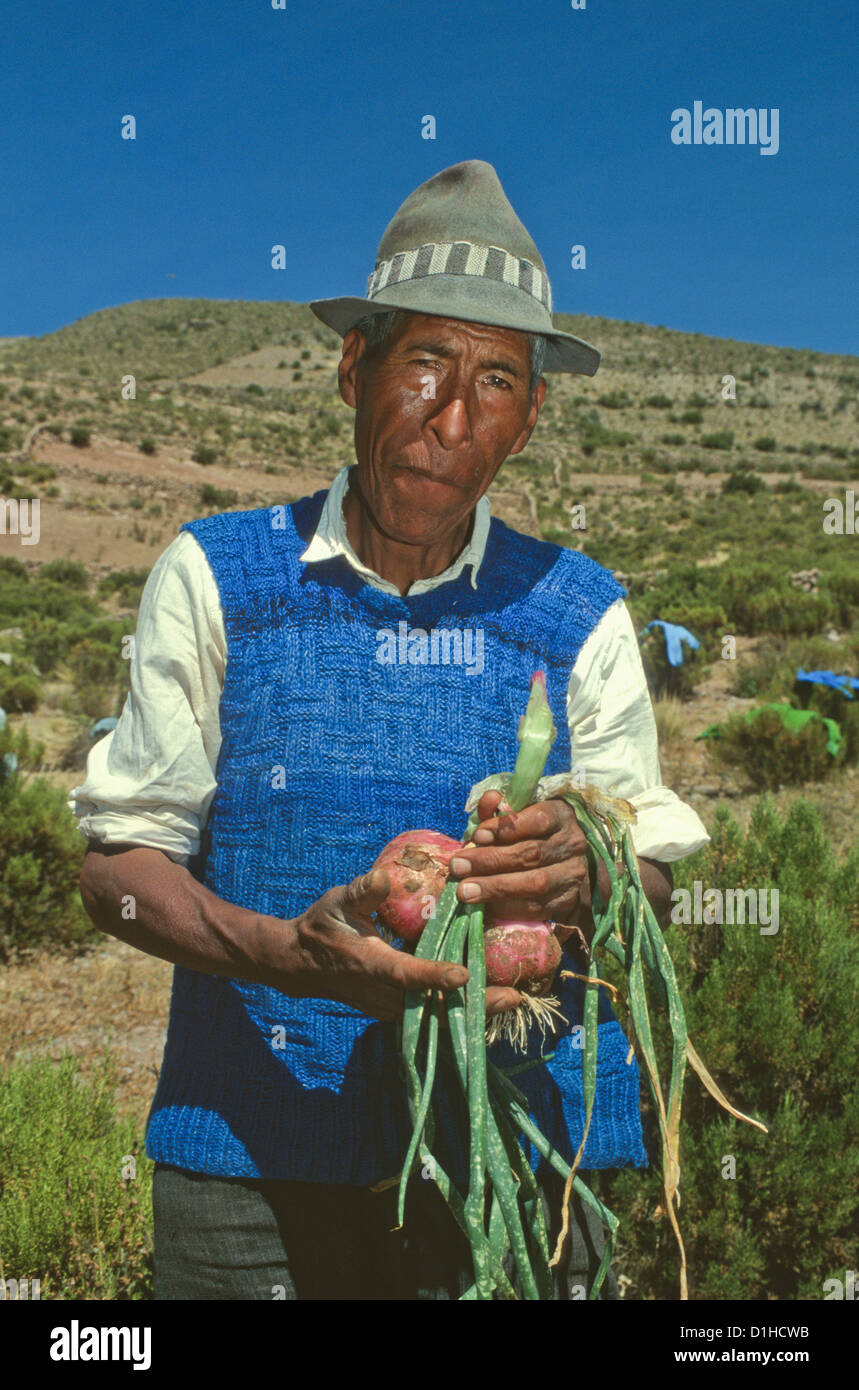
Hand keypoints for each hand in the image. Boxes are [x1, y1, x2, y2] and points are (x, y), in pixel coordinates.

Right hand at [292, 869, 520, 1022]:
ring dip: (471, 1013)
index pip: (404, 973)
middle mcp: (381, 993)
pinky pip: (429, 1019)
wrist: (302, 963)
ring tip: (510, 1002)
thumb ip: (363, 892)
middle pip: (431, 1006)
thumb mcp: (338, 901)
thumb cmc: (323, 925)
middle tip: (512, 997)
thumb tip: (385, 876)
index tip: (464, 975)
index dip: (433, 977)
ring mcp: (387, 1008)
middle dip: (471, 1005)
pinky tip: (487, 1005)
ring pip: (434, 1019)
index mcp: (369, 963)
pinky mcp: (393, 1012)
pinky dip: (458, 1015)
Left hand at [448, 791, 590, 946]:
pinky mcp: (567, 901)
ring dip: (494, 888)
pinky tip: (485, 905)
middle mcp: (572, 845)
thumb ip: (499, 809)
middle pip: (531, 854)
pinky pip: (537, 908)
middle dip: (490, 861)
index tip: (477, 836)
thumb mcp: (516, 814)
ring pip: (535, 884)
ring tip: (464, 890)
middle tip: (458, 866)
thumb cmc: (530, 831)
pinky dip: (507, 907)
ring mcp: (572, 875)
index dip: (507, 828)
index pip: (539, 820)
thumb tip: (489, 799)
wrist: (560, 862)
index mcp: (562, 816)